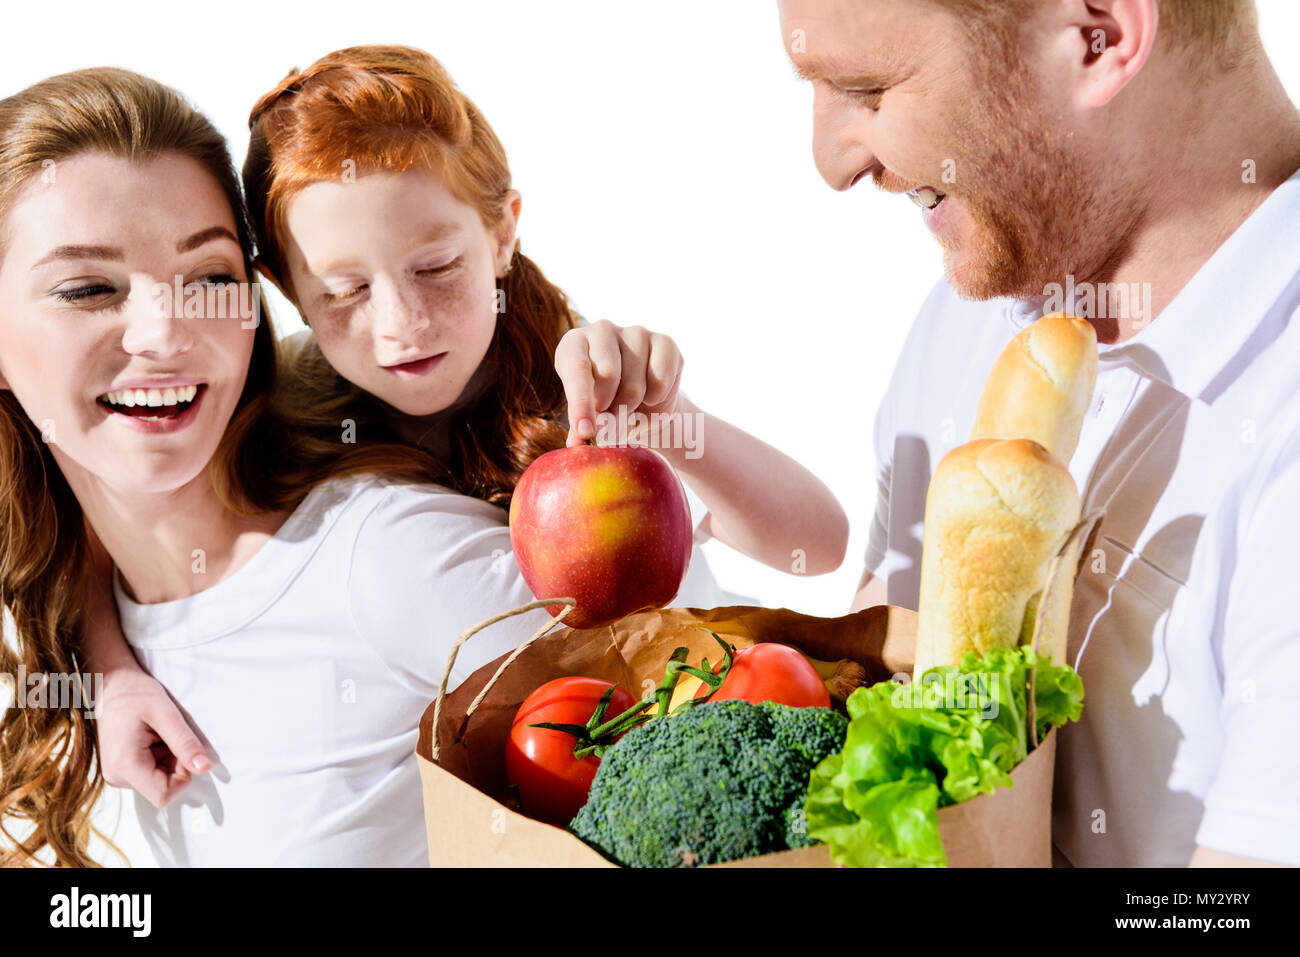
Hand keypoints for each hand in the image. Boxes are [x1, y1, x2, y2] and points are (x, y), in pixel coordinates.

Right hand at [97, 667, 212, 808]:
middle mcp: (116, 777)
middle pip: (161, 787)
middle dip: (175, 764)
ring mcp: (116, 774)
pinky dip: (159, 756)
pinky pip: (150, 772)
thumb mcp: (166, 715)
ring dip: (168, 759)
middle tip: (168, 735)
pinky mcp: (120, 768)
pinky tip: (151, 736)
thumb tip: (205, 768)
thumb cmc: (136, 694)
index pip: (164, 795)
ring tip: (157, 733)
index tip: (181, 748)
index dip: (182, 776)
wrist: (111, 683)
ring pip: (157, 780)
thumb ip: (185, 744)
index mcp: (124, 766)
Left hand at [553, 320, 683, 446]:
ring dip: (633, 405)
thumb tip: (582, 436)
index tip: (586, 431)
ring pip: (635, 382)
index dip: (581, 402)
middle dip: (611, 407)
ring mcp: (635, 332)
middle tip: (612, 415)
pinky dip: (656, 397)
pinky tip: (651, 395)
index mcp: (573, 344)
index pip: (576, 368)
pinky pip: (661, 377)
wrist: (645, 404)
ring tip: (630, 405)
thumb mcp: (589, 418)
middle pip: (608, 372)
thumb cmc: (607, 407)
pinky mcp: (665, 342)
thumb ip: (582, 427)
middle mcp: (602, 330)